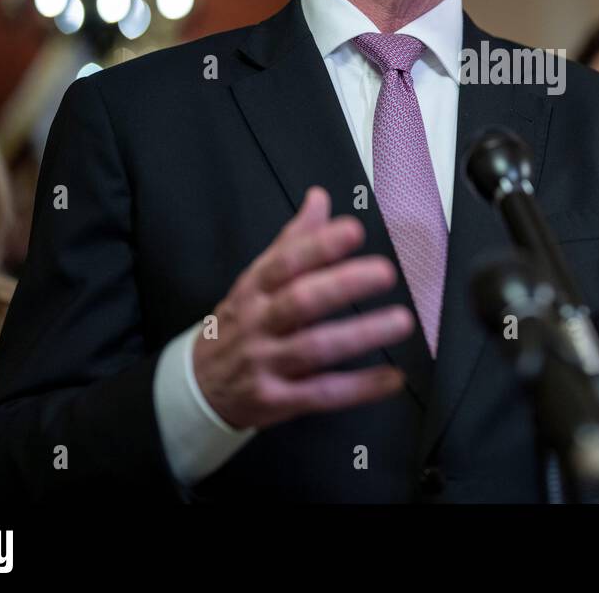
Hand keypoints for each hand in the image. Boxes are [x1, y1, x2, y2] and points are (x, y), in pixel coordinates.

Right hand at [192, 186, 414, 428]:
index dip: (319, 246)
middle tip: (386, 272)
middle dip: (343, 285)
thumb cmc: (239, 324)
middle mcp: (259, 323)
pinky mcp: (277, 401)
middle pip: (300, 301)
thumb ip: (292, 240)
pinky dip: (360, 387)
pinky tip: (392, 377)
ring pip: (315, 348)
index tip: (353, 230)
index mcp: (254, 289)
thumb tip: (320, 197)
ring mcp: (266, 363)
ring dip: (361, 334)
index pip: (285, 262)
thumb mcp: (254, 280)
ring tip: (401, 321)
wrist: (197, 387)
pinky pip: (323, 394)